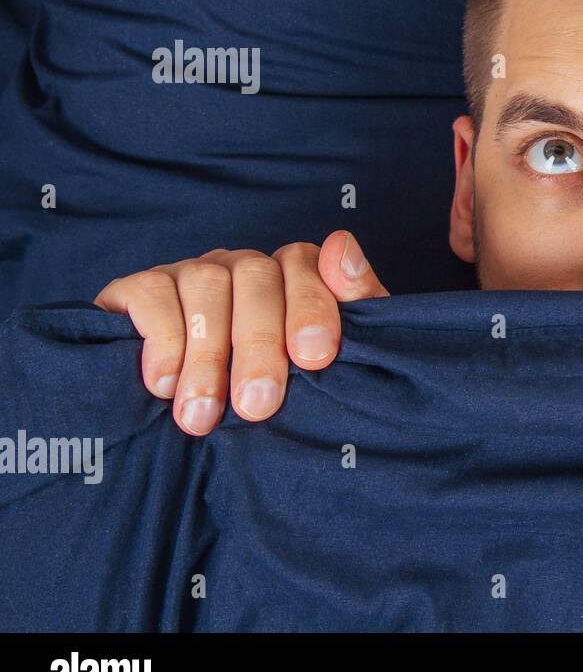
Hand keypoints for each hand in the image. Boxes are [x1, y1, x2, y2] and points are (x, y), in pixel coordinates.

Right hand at [94, 230, 388, 434]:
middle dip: (260, 344)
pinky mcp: (139, 288)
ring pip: (206, 283)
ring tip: (203, 414)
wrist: (195, 426)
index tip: (314, 357)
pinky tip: (165, 384)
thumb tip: (343, 244)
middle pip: (256, 277)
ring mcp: (190, 272)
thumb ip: (354, 300)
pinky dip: (161, 339)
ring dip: (207, 355)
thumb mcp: (327, 356)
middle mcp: (241, 266)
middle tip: (258, 405)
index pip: (304, 264)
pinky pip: (151, 292)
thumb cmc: (280, 389)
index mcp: (290, 274)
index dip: (311, 306)